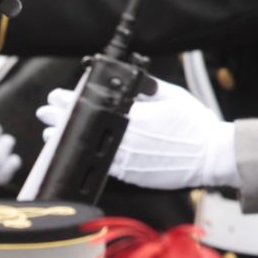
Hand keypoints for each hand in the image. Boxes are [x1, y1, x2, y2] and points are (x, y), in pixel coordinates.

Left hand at [40, 79, 234, 190]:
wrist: (211, 156)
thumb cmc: (195, 125)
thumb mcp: (170, 96)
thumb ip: (144, 90)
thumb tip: (127, 83)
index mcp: (136, 116)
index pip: (94, 106)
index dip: (70, 101)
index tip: (56, 97)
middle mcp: (128, 139)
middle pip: (85, 127)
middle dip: (59, 119)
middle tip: (45, 112)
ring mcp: (128, 159)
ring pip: (88, 148)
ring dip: (66, 140)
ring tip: (49, 133)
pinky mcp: (131, 174)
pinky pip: (102, 164)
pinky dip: (86, 156)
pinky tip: (77, 151)